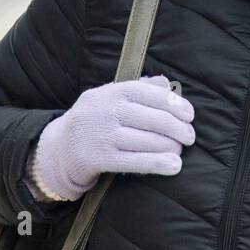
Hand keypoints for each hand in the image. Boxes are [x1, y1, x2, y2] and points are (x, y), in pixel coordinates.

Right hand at [30, 75, 194, 200]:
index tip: (190, 115)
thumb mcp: (109, 97)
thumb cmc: (94, 120)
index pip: (151, 94)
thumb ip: (139, 88)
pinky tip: (174, 166)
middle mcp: (106, 110)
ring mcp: (101, 135)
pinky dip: (158, 164)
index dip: (175, 104)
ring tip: (181, 151)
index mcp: (112, 91)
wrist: (58, 148)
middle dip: (178, 129)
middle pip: (153, 118)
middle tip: (190, 137)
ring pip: (147, 141)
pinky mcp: (98, 158)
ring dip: (171, 147)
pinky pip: (135, 161)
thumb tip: (167, 83)